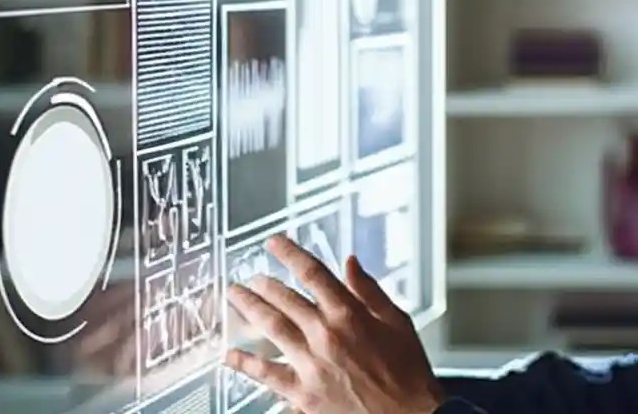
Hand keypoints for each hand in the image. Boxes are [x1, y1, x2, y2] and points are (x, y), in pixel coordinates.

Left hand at [224, 235, 443, 413]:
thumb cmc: (407, 372)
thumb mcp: (398, 321)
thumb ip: (370, 290)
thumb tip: (350, 263)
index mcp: (350, 314)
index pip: (313, 273)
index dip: (290, 254)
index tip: (275, 244)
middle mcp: (326, 335)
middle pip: (286, 298)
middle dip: (264, 283)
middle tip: (251, 275)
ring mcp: (311, 364)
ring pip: (272, 327)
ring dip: (250, 308)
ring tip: (236, 296)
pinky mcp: (303, 392)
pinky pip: (266, 374)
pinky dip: (245, 364)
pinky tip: (230, 356)